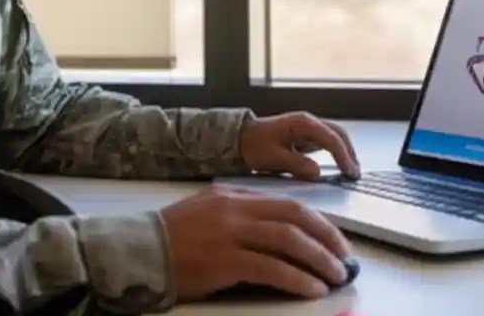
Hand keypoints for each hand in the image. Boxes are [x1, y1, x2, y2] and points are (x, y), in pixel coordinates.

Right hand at [160, 185, 352, 300]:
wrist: (139, 251)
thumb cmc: (172, 238)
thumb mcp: (209, 212)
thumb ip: (241, 216)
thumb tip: (281, 234)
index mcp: (234, 196)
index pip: (287, 203)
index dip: (317, 221)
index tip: (334, 239)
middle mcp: (235, 210)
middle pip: (295, 216)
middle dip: (326, 237)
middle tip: (344, 256)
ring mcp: (230, 234)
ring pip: (288, 240)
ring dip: (318, 259)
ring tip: (335, 275)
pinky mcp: (224, 261)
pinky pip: (271, 268)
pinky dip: (296, 279)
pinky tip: (311, 288)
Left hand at [239, 112, 360, 180]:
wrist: (241, 139)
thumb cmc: (254, 146)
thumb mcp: (272, 158)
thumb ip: (296, 165)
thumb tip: (317, 172)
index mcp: (302, 124)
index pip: (331, 139)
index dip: (343, 157)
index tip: (350, 173)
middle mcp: (309, 122)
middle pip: (338, 134)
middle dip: (350, 153)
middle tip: (355, 174)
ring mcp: (308, 128)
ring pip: (335, 136)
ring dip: (345, 152)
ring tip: (352, 172)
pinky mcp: (306, 135)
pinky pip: (327, 142)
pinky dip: (337, 152)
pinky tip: (340, 166)